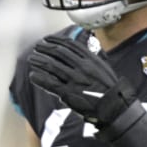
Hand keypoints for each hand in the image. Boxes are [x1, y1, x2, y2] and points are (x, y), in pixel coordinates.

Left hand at [27, 33, 146, 146]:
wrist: (114, 107)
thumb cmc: (109, 88)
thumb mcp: (103, 68)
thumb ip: (90, 59)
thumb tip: (76, 51)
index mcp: (91, 59)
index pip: (70, 45)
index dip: (56, 41)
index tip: (47, 39)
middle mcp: (82, 67)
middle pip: (58, 53)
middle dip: (45, 49)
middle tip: (37, 47)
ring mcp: (75, 80)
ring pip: (51, 66)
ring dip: (39, 61)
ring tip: (32, 59)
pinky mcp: (68, 93)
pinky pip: (50, 83)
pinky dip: (39, 78)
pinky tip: (33, 75)